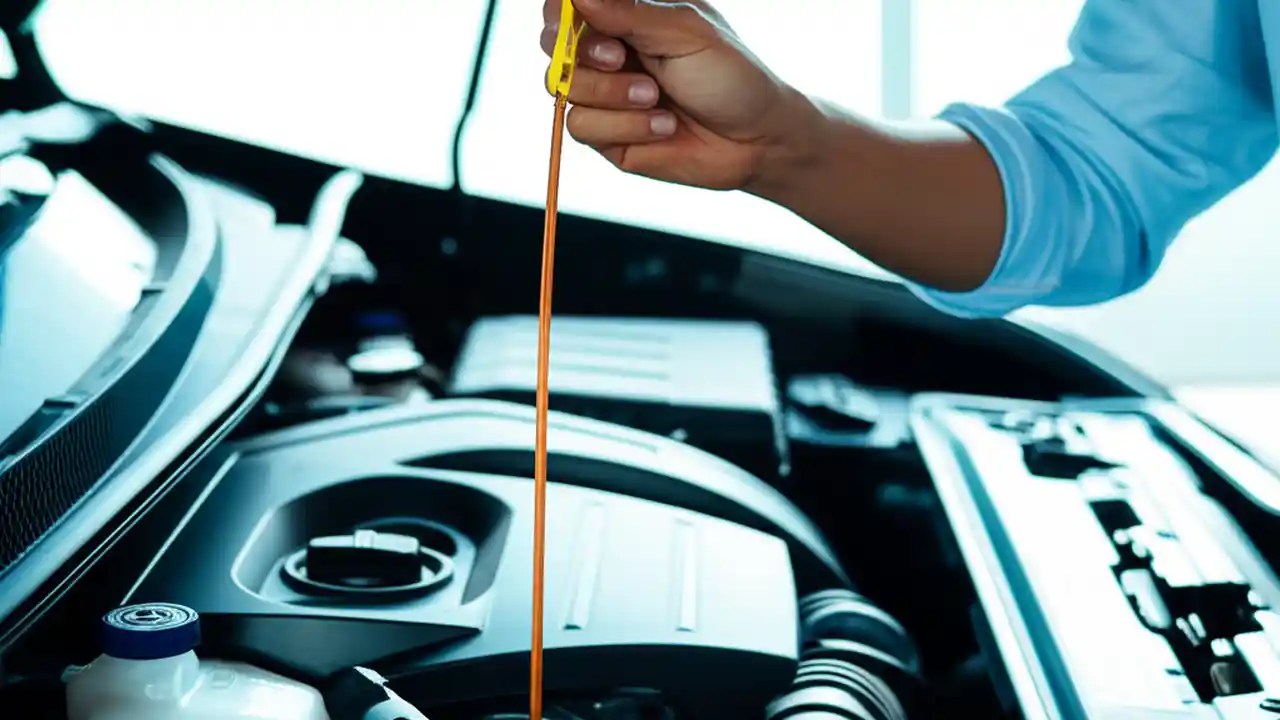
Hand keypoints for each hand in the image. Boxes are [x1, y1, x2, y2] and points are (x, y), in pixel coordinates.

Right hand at [540, 0, 817, 191]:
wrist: (756, 141)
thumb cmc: (731, 77)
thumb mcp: (684, 32)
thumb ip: (628, 12)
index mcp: (628, 16)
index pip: (568, 5)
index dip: (561, 12)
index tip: (572, 17)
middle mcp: (610, 52)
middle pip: (554, 44)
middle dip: (584, 52)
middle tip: (620, 57)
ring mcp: (605, 95)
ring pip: (565, 88)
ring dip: (613, 94)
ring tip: (657, 98)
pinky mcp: (607, 136)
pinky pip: (582, 126)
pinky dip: (624, 126)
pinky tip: (662, 126)